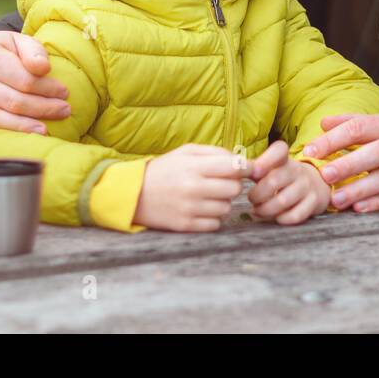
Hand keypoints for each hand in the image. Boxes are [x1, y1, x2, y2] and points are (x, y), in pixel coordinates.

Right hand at [0, 32, 70, 142]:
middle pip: (11, 100)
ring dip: (18, 126)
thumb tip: (43, 68)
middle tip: (64, 111)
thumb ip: (33, 51)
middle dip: (41, 108)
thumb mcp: (19, 41)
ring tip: (43, 131)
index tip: (64, 93)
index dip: (46, 88)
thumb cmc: (3, 51)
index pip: (23, 79)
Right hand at [133, 144, 252, 232]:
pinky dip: (213, 217)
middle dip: (232, 184)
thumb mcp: (186, 152)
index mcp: (194, 166)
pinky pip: (215, 224)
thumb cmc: (164, 169)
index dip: (245, 167)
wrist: (133, 193)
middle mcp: (193, 187)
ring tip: (208, 196)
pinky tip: (202, 209)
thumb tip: (241, 160)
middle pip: (235, 188)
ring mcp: (190, 208)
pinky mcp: (185, 225)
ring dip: (222, 202)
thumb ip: (214, 152)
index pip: (234, 167)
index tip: (245, 169)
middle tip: (221, 182)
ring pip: (227, 208)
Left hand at [247, 141, 332, 224]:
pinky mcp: (314, 202)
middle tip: (251, 199)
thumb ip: (253, 169)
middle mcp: (297, 170)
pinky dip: (281, 219)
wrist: (314, 184)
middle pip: (273, 181)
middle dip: (257, 195)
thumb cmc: (282, 178)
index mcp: (284, 159)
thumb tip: (233, 172)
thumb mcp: (271, 169)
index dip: (264, 161)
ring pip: (282, 201)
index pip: (279, 150)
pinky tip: (274, 217)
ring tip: (257, 210)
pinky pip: (295, 215)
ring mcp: (307, 186)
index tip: (253, 173)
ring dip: (265, 209)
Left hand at [299, 111, 378, 212]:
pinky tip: (360, 208)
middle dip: (347, 165)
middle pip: (375, 153)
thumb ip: (357, 122)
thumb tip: (323, 123)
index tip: (312, 150)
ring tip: (336, 199)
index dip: (334, 139)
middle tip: (323, 175)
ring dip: (359, 190)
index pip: (360, 127)